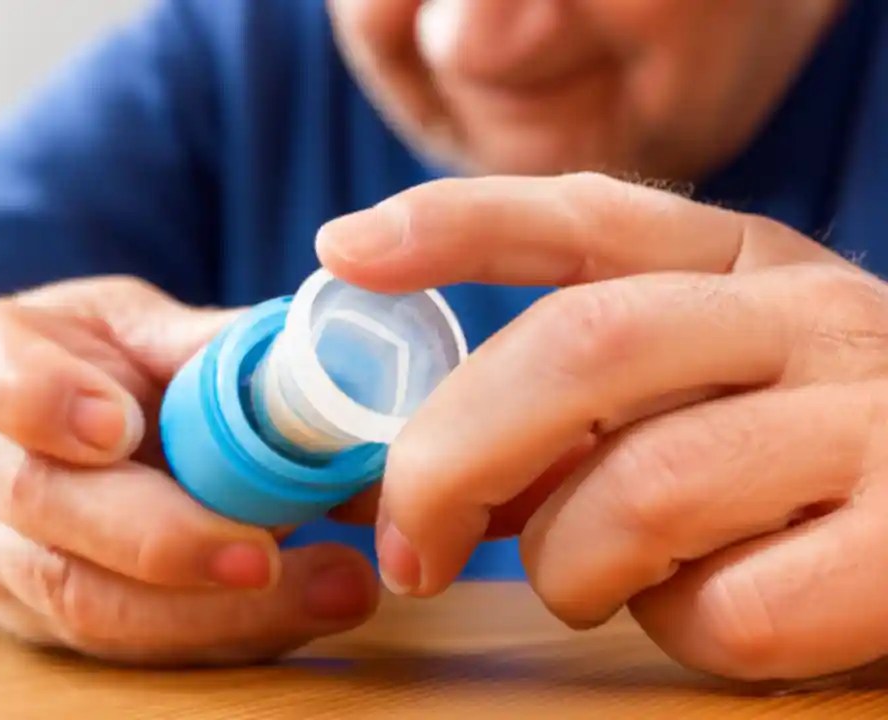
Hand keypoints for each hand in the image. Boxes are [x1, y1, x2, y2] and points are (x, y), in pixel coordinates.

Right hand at [0, 277, 377, 664]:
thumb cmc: (74, 368)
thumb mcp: (126, 324)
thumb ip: (199, 343)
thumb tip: (319, 367)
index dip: (46, 401)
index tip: (117, 424)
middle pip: (45, 506)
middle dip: (160, 538)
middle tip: (261, 553)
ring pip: (85, 598)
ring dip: (213, 611)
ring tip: (331, 590)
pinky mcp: (42, 621)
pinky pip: (128, 646)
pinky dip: (223, 635)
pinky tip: (303, 612)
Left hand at [317, 172, 887, 680]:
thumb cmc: (807, 458)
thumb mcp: (707, 390)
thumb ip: (579, 409)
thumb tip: (427, 483)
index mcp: (744, 264)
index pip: (582, 217)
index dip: (453, 224)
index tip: (342, 252)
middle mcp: (811, 317)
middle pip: (580, 351)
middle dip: (452, 455)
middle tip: (409, 546)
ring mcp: (872, 423)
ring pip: (638, 492)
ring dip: (573, 565)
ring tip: (599, 580)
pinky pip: (726, 608)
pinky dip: (680, 633)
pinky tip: (716, 610)